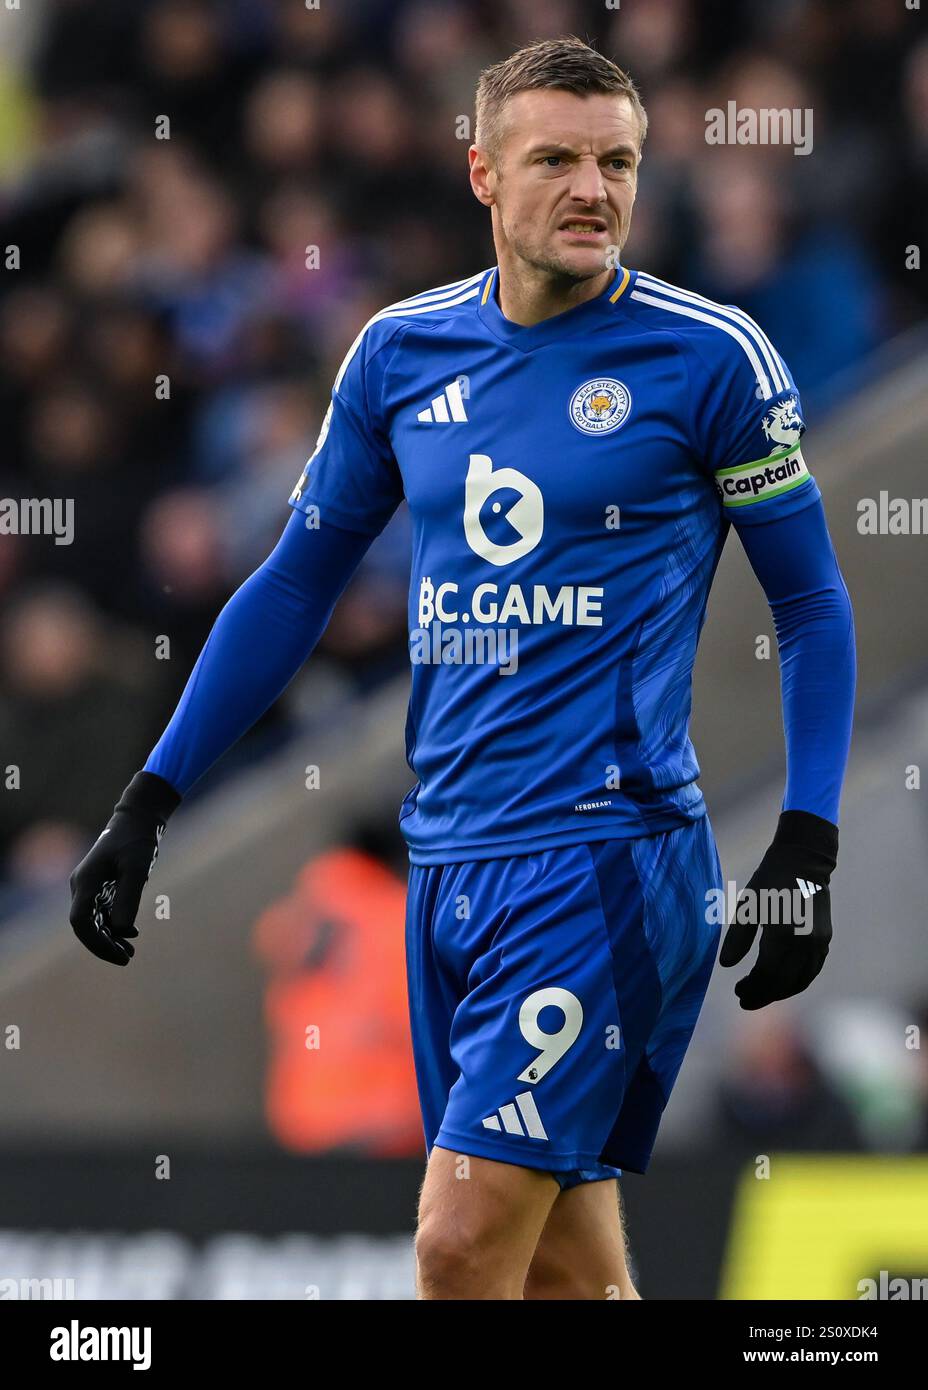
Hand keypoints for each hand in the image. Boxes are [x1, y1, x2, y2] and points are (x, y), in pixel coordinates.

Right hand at [69, 772, 180, 965]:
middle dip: (104, 945)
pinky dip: (115, 925)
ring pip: (94, 921)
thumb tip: (121, 930)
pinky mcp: (102, 885)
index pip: (81, 923)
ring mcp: (91, 886)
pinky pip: (103, 912)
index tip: (118, 956)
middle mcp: (83, 886)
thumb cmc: (137, 840)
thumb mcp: (137, 869)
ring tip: (129, 953)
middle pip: (86, 926)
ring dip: (110, 938)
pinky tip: (131, 934)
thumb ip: (128, 899)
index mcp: (86, 882)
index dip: (97, 943)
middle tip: (127, 959)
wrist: (139, 818)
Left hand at [719, 810, 836, 1009]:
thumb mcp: (748, 905)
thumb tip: (726, 965)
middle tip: (744, 999)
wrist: (806, 861)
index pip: (767, 975)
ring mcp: (818, 943)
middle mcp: (804, 942)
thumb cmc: (770, 880)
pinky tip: (782, 984)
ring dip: (780, 992)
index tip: (737, 992)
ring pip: (800, 980)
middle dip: (763, 995)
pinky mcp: (825, 940)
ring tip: (761, 994)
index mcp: (782, 933)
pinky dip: (797, 982)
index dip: (752, 988)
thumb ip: (737, 937)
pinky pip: (812, 971)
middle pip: (783, 982)